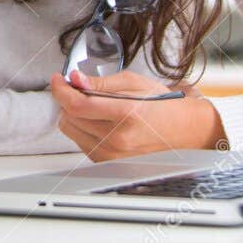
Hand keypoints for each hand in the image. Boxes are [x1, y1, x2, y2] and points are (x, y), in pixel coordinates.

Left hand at [49, 69, 226, 161]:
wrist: (184, 132)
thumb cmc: (162, 105)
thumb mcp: (134, 83)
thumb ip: (101, 82)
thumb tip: (75, 78)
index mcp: (126, 114)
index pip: (77, 105)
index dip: (61, 90)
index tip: (58, 80)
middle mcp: (118, 139)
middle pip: (70, 118)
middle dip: (68, 99)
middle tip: (79, 89)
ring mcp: (114, 155)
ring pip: (71, 131)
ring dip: (74, 115)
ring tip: (93, 106)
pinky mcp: (110, 163)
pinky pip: (81, 143)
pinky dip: (83, 129)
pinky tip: (99, 121)